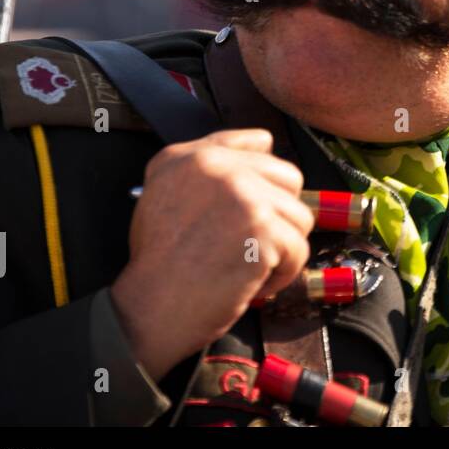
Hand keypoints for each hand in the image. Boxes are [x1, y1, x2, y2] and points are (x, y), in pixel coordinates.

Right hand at [111, 128, 313, 380]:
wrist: (149, 308)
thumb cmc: (159, 260)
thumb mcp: (163, 191)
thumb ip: (209, 159)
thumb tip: (265, 141)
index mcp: (194, 156)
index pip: (259, 144)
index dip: (262, 184)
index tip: (247, 211)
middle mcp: (219, 167)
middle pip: (289, 179)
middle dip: (278, 216)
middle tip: (250, 243)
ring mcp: (244, 195)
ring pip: (299, 216)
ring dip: (281, 249)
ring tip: (248, 267)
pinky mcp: (263, 229)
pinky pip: (298, 249)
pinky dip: (281, 275)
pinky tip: (252, 284)